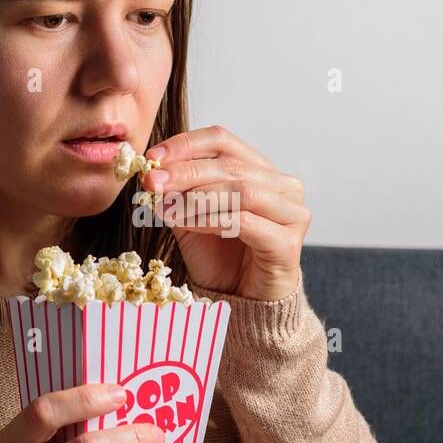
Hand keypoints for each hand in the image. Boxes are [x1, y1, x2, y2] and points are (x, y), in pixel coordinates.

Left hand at [141, 125, 309, 300]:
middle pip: (230, 165)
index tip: (152, 159)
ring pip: (241, 191)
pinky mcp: (288, 244)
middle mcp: (283, 186)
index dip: (185, 145)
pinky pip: (244, 223)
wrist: (242, 301)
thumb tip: (151, 173)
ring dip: (196, 197)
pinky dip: (210, 221)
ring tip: (165, 207)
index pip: (222, 141)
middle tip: (152, 182)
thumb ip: (176, 194)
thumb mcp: (190, 217)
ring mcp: (292, 214)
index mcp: (261, 170)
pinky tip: (186, 225)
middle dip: (184, 172)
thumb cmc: (221, 257)